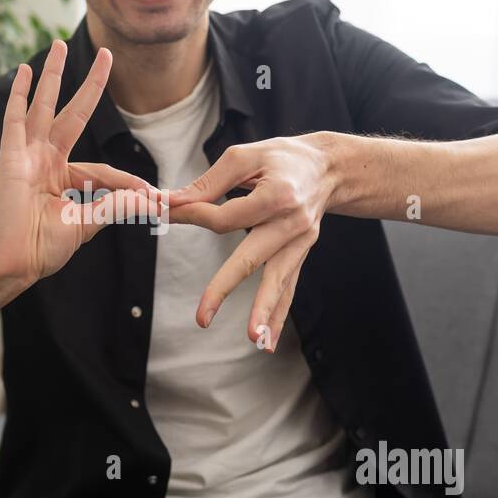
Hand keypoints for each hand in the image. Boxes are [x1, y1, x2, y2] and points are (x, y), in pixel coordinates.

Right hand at [0, 39, 159, 292]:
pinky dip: (20, 95)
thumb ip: (115, 206)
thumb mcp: (87, 225)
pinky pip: (15, 119)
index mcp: (63, 179)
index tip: (154, 198)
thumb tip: (150, 198)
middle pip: (73, 113)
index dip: (128, 183)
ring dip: (52, 75)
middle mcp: (46, 161)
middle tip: (106, 54)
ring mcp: (27, 156)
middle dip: (90, 84)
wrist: (12, 265)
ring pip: (44, 107)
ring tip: (59, 44)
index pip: (102, 170)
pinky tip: (26, 71)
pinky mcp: (10, 158)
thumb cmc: (42, 250)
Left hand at [164, 133, 340, 350]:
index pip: (227, 218)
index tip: (168, 212)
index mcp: (277, 194)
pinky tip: (266, 341)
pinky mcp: (301, 254)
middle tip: (202, 316)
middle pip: (251, 258)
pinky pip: (289, 287)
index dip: (194, 216)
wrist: (328, 168)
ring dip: (265, 311)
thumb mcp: (245, 156)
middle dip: (225, 286)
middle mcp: (292, 222)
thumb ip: (209, 182)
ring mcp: (300, 242)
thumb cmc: (281, 158)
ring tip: (253, 338)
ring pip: (278, 280)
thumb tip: (172, 202)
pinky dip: (278, 315)